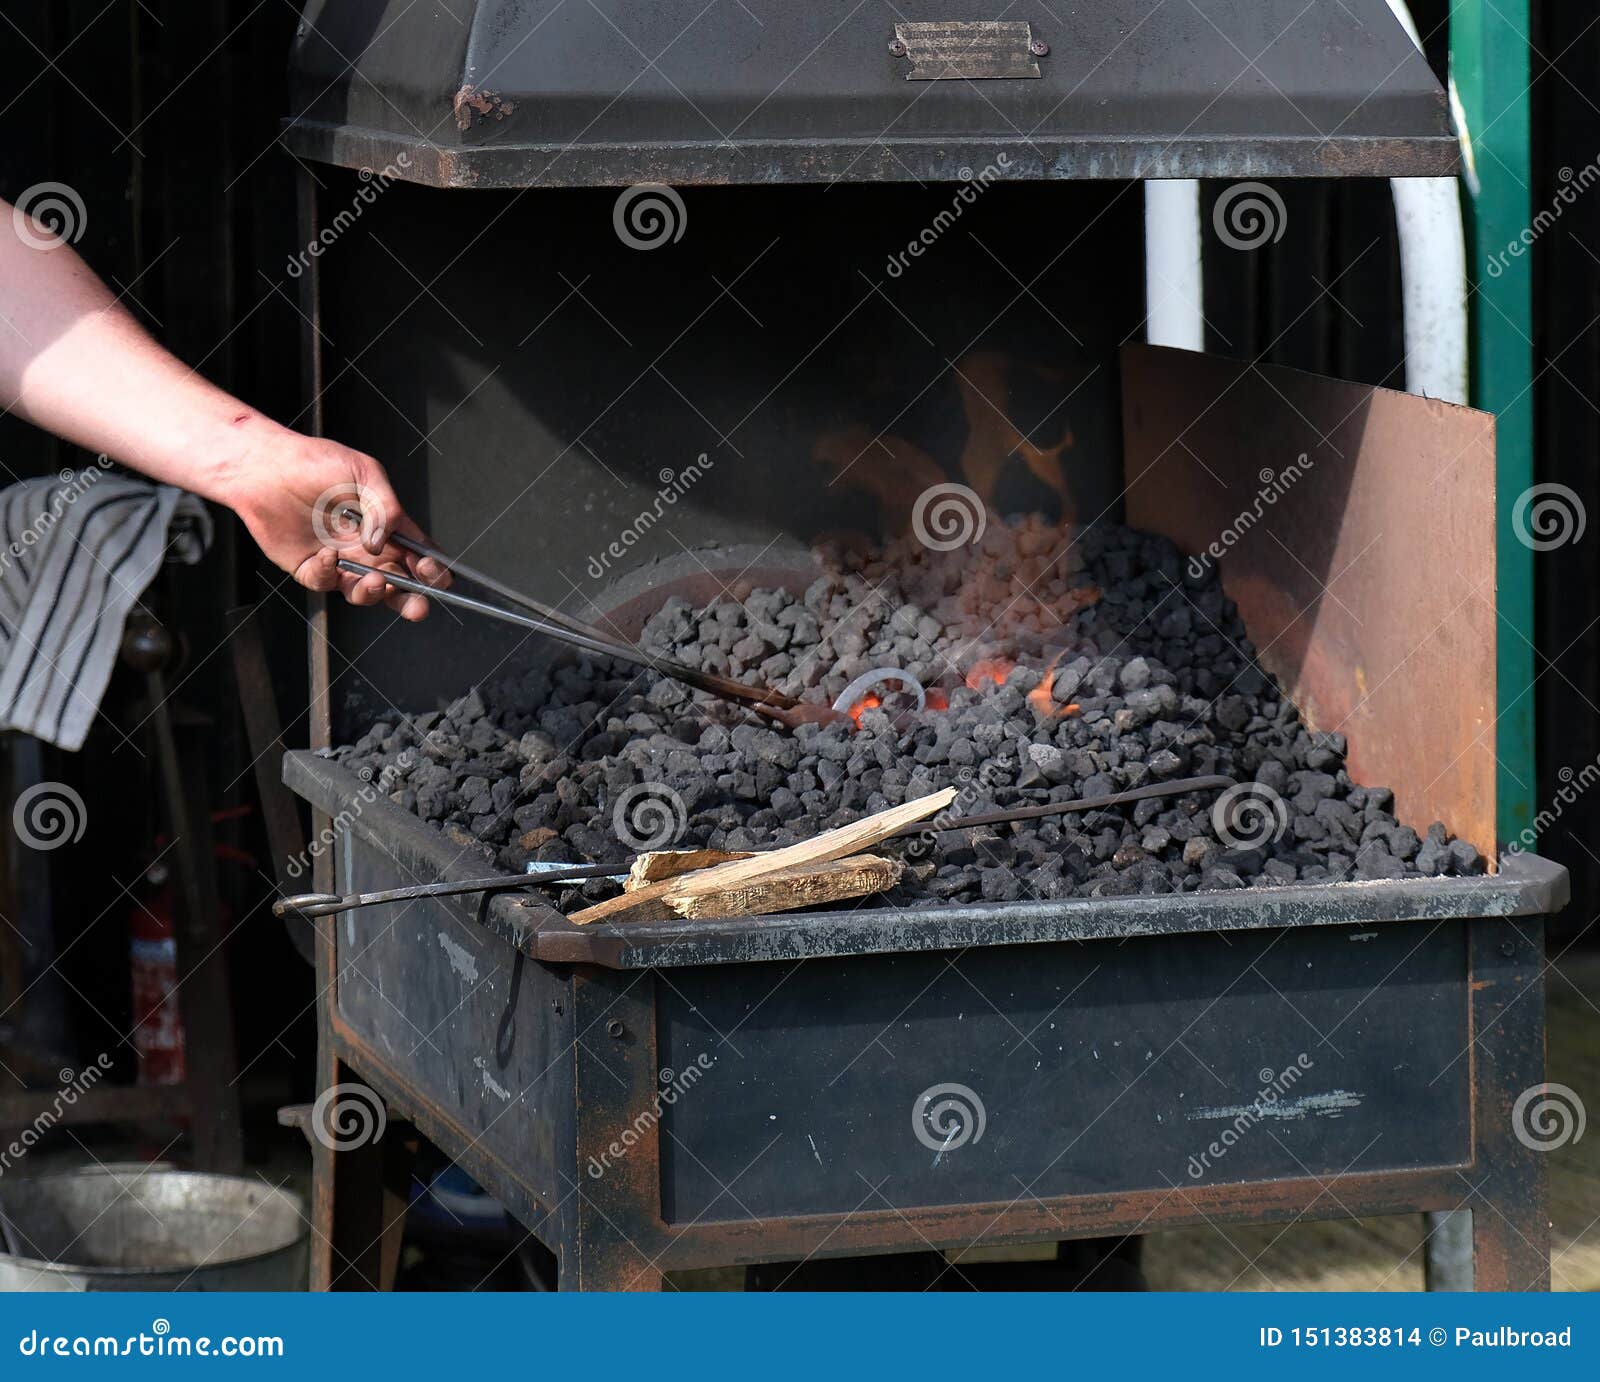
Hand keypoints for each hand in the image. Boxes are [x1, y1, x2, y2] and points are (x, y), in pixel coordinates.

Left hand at [222, 426, 450, 620]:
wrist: (265, 466)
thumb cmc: (314, 462)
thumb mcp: (364, 472)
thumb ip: (386, 507)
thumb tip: (382, 543)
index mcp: (386, 525)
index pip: (417, 553)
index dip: (430, 567)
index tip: (430, 571)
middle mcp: (365, 548)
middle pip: (398, 583)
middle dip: (412, 599)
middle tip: (418, 605)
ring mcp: (340, 561)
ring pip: (365, 592)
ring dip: (375, 593)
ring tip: (378, 580)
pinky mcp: (311, 568)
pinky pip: (326, 583)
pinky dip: (331, 574)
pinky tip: (329, 555)